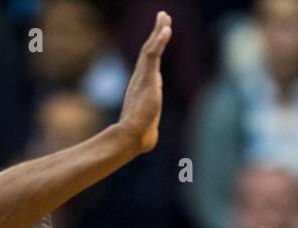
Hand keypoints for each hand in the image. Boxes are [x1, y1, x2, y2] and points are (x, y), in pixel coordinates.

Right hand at [117, 11, 171, 153]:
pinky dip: (160, 40)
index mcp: (141, 88)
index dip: (154, 49)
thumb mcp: (147, 130)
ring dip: (158, 31)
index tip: (160, 37)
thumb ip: (148, 130)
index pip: (149, 64)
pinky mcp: (148, 77)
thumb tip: (147, 142)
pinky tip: (167, 29)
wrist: (131, 137)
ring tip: (165, 16)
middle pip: (148, 50)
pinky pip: (154, 53)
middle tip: (162, 17)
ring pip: (150, 47)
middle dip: (155, 33)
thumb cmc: (139, 139)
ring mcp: (143, 77)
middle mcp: (140, 79)